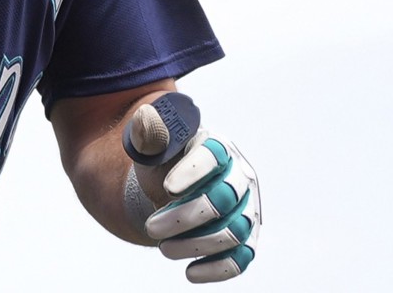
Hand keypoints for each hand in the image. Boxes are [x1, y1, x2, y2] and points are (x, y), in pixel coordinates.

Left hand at [142, 133, 260, 282]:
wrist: (169, 187)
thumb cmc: (163, 161)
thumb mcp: (152, 144)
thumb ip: (149, 133)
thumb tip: (146, 119)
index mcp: (216, 146)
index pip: (212, 156)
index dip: (192, 172)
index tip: (166, 187)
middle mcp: (238, 177)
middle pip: (222, 199)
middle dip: (184, 217)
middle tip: (151, 227)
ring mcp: (246, 209)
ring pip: (233, 232)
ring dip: (195, 245)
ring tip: (163, 248)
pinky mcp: (245, 240)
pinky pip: (241, 259)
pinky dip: (218, 270)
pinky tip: (190, 272)